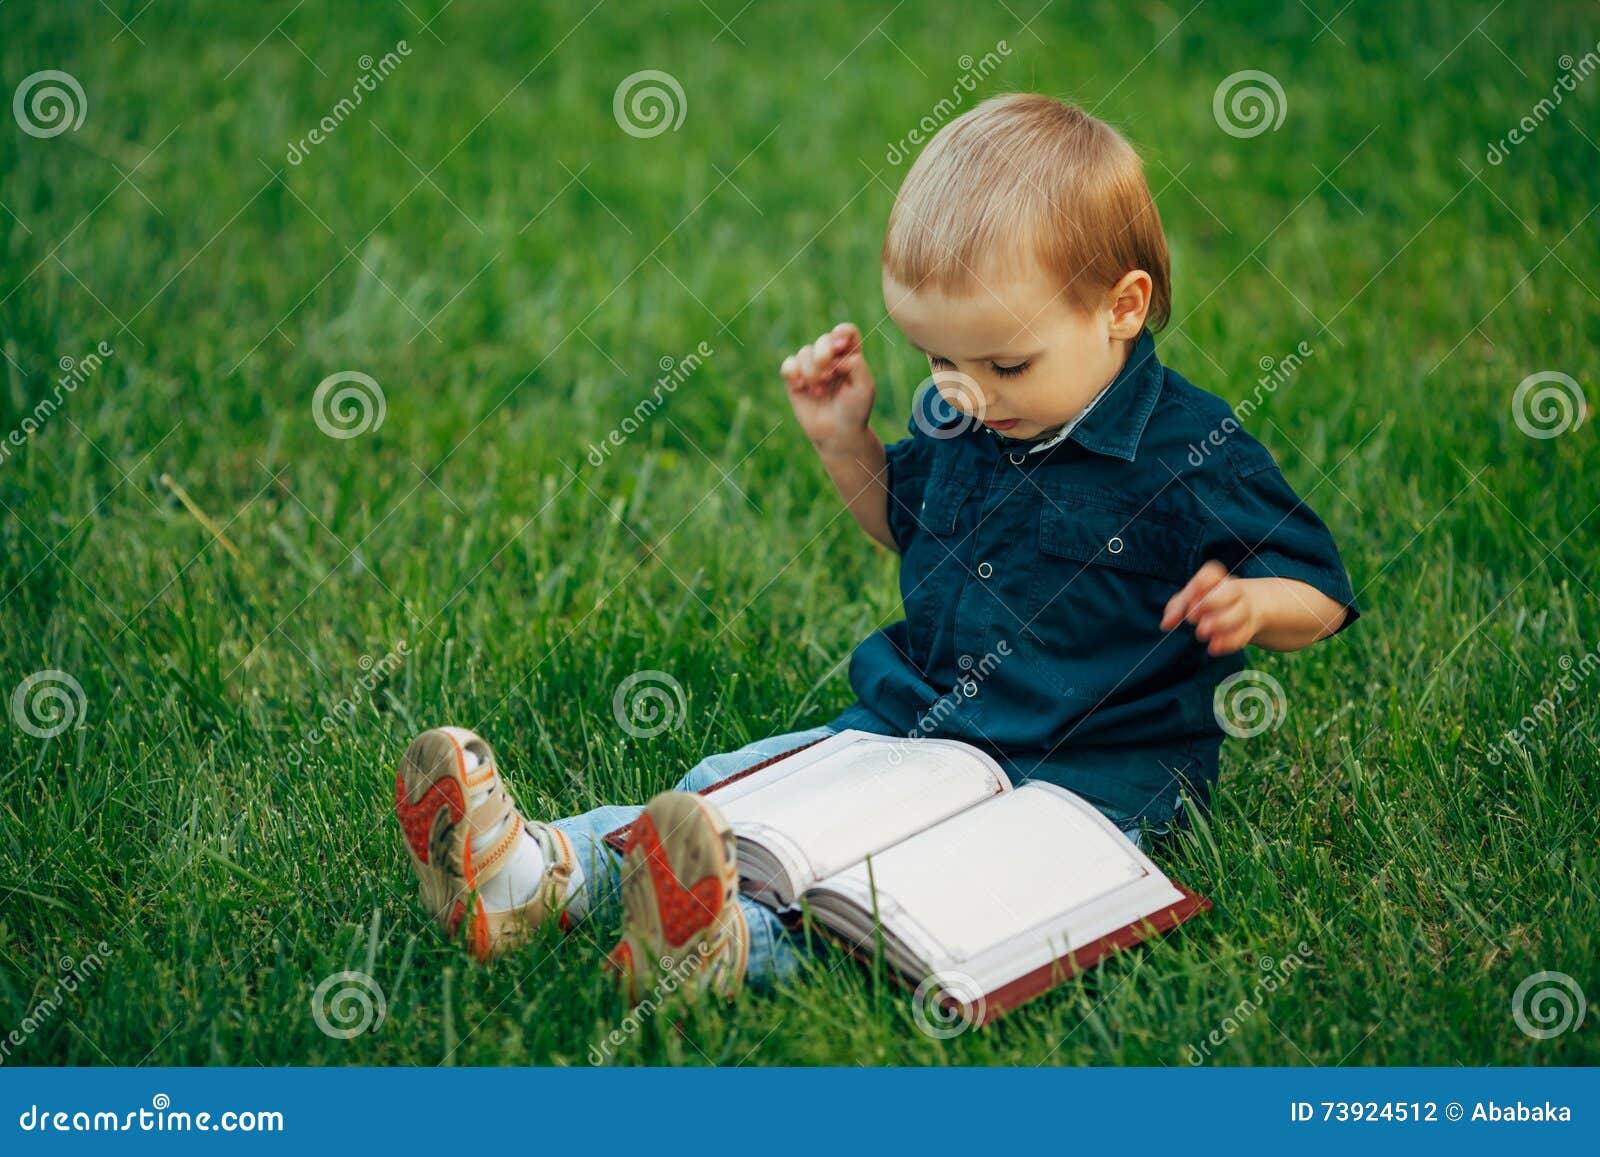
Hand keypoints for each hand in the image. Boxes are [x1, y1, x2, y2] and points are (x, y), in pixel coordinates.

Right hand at [781, 322, 875, 454]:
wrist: (838, 435)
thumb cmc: (855, 411)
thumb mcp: (865, 388)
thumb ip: (857, 365)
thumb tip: (837, 358)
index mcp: (850, 356)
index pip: (846, 332)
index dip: (842, 332)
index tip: (840, 346)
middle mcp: (831, 359)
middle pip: (824, 340)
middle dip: (824, 354)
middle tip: (828, 376)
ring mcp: (812, 369)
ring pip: (805, 352)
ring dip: (812, 371)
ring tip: (819, 392)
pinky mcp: (795, 381)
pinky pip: (788, 364)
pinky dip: (793, 372)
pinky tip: (801, 386)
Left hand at [1161, 560, 1260, 655]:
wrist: (1238, 613)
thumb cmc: (1205, 603)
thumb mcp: (1187, 601)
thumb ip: (1175, 609)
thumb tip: (1166, 624)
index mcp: (1215, 580)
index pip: (1212, 573)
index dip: (1201, 583)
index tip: (1189, 598)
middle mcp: (1233, 591)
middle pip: (1231, 591)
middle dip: (1211, 603)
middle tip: (1192, 618)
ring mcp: (1243, 609)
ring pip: (1240, 613)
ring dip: (1220, 623)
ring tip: (1201, 634)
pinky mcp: (1247, 629)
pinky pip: (1243, 634)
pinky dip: (1228, 643)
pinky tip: (1213, 648)